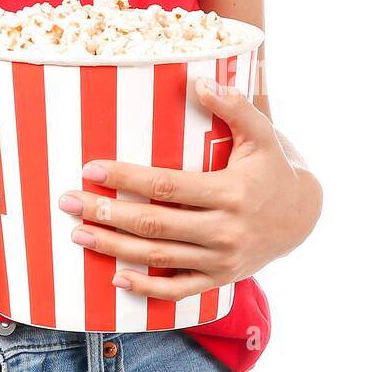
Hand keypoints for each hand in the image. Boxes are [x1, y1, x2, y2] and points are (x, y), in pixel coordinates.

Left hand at [56, 77, 322, 300]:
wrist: (302, 217)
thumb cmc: (273, 168)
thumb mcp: (262, 134)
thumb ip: (235, 106)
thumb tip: (199, 82)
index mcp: (231, 193)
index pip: (167, 187)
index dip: (127, 179)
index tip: (91, 168)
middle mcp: (224, 231)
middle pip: (154, 226)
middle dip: (107, 214)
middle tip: (69, 202)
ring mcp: (221, 260)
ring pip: (159, 258)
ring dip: (114, 248)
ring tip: (78, 233)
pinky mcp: (219, 279)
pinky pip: (178, 289)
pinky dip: (146, 287)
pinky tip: (114, 277)